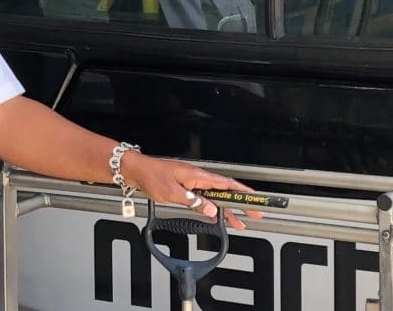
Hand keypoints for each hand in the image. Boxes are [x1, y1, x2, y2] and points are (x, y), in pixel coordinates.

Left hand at [121, 151, 261, 230]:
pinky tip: (217, 218)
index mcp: (197, 175)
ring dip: (227, 209)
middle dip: (240, 203)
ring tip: (239, 222)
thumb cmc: (152, 176)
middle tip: (254, 213)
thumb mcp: (173, 193)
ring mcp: (193, 183)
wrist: (137, 170)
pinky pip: (205, 199)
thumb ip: (194, 202)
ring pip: (215, 197)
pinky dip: (213, 208)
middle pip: (224, 191)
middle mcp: (198, 177)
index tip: (254, 199)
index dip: (242, 192)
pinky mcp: (186, 188)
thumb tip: (211, 210)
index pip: (226, 184)